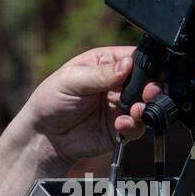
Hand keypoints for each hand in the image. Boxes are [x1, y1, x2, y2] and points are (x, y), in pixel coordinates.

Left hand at [19, 46, 163, 165]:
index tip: (150, 72)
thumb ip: (100, 73)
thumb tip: (127, 64)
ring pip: (146, 105)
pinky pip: (138, 127)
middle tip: (148, 93)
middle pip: (147, 82)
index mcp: (106, 63)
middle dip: (151, 87)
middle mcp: (117, 84)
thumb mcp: (71, 80)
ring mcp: (120, 106)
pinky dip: (135, 126)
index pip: (134, 58)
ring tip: (136, 110)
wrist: (43, 137)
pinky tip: (121, 125)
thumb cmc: (51, 100)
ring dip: (146, 107)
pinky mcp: (121, 128)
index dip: (147, 64)